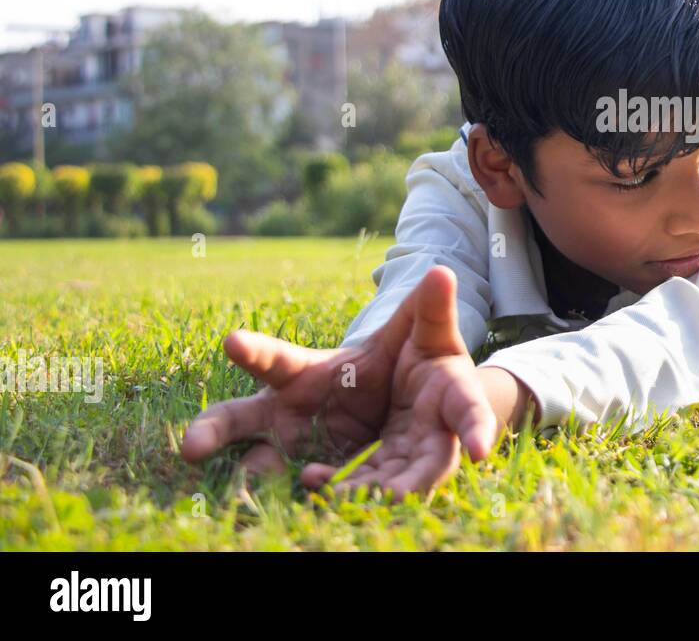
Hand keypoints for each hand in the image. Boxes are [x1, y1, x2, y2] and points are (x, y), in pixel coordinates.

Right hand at [181, 269, 446, 476]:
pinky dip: (320, 491)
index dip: (254, 350)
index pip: (274, 360)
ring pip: (265, 466)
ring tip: (247, 485)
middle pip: (240, 421)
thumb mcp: (421, 336)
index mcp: (309, 372)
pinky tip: (326, 493)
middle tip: (190, 444)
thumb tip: (441, 271)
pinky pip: (319, 488)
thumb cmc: (409, 365)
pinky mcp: (334, 480)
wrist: (426, 409)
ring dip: (258, 475)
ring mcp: (306, 451)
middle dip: (213, 430)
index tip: (232, 340)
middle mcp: (294, 414)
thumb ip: (427, 311)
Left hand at [298, 266, 499, 499]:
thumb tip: (441, 270)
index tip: (479, 450)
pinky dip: (335, 483)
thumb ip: (432, 308)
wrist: (414, 390)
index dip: (477, 430)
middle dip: (412, 484)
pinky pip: (353, 481)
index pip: (471, 413)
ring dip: (362, 489)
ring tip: (331, 489)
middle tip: (395, 496)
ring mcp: (402, 459)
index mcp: (455, 398)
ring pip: (388, 483)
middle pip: (431, 468)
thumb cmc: (429, 359)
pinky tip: (312, 476)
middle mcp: (433, 439)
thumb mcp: (429, 331)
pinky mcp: (368, 469)